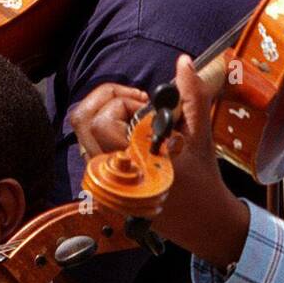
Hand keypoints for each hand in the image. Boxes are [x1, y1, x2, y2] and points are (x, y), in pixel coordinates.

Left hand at [71, 58, 248, 268]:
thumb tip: (183, 63)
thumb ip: (192, 95)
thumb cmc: (202, 178)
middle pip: (82, 121)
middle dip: (107, 100)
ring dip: (103, 113)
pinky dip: (103, 131)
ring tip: (133, 116)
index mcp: (132, 160)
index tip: (147, 105)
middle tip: (135, 103)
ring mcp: (104, 180)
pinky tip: (130, 133)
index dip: (123, 102)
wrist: (200, 219)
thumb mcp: (201, 134)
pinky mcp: (102, 184)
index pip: (101, 121)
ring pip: (81, 133)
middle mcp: (111, 172)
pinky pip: (88, 147)